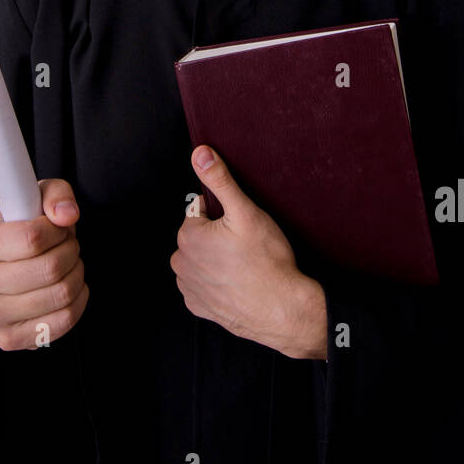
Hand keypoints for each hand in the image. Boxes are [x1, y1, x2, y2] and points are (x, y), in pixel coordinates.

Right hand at [0, 179, 88, 350]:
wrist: (2, 268)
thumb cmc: (20, 230)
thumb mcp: (34, 199)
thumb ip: (55, 195)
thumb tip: (67, 216)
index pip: (33, 239)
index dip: (57, 231)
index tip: (56, 228)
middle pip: (52, 268)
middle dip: (71, 251)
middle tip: (67, 246)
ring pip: (61, 293)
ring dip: (77, 274)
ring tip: (67, 265)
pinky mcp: (9, 339)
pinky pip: (64, 321)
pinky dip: (78, 300)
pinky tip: (69, 287)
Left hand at [170, 146, 326, 358]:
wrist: (282, 309)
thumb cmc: (267, 262)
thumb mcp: (246, 212)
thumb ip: (220, 180)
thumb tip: (200, 153)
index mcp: (189, 237)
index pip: (200, 211)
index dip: (223, 215)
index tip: (240, 226)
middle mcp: (182, 263)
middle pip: (198, 236)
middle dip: (217, 237)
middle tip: (244, 245)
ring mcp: (189, 288)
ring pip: (200, 260)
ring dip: (215, 259)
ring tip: (243, 265)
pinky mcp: (199, 307)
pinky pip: (202, 285)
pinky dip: (216, 282)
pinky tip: (236, 283)